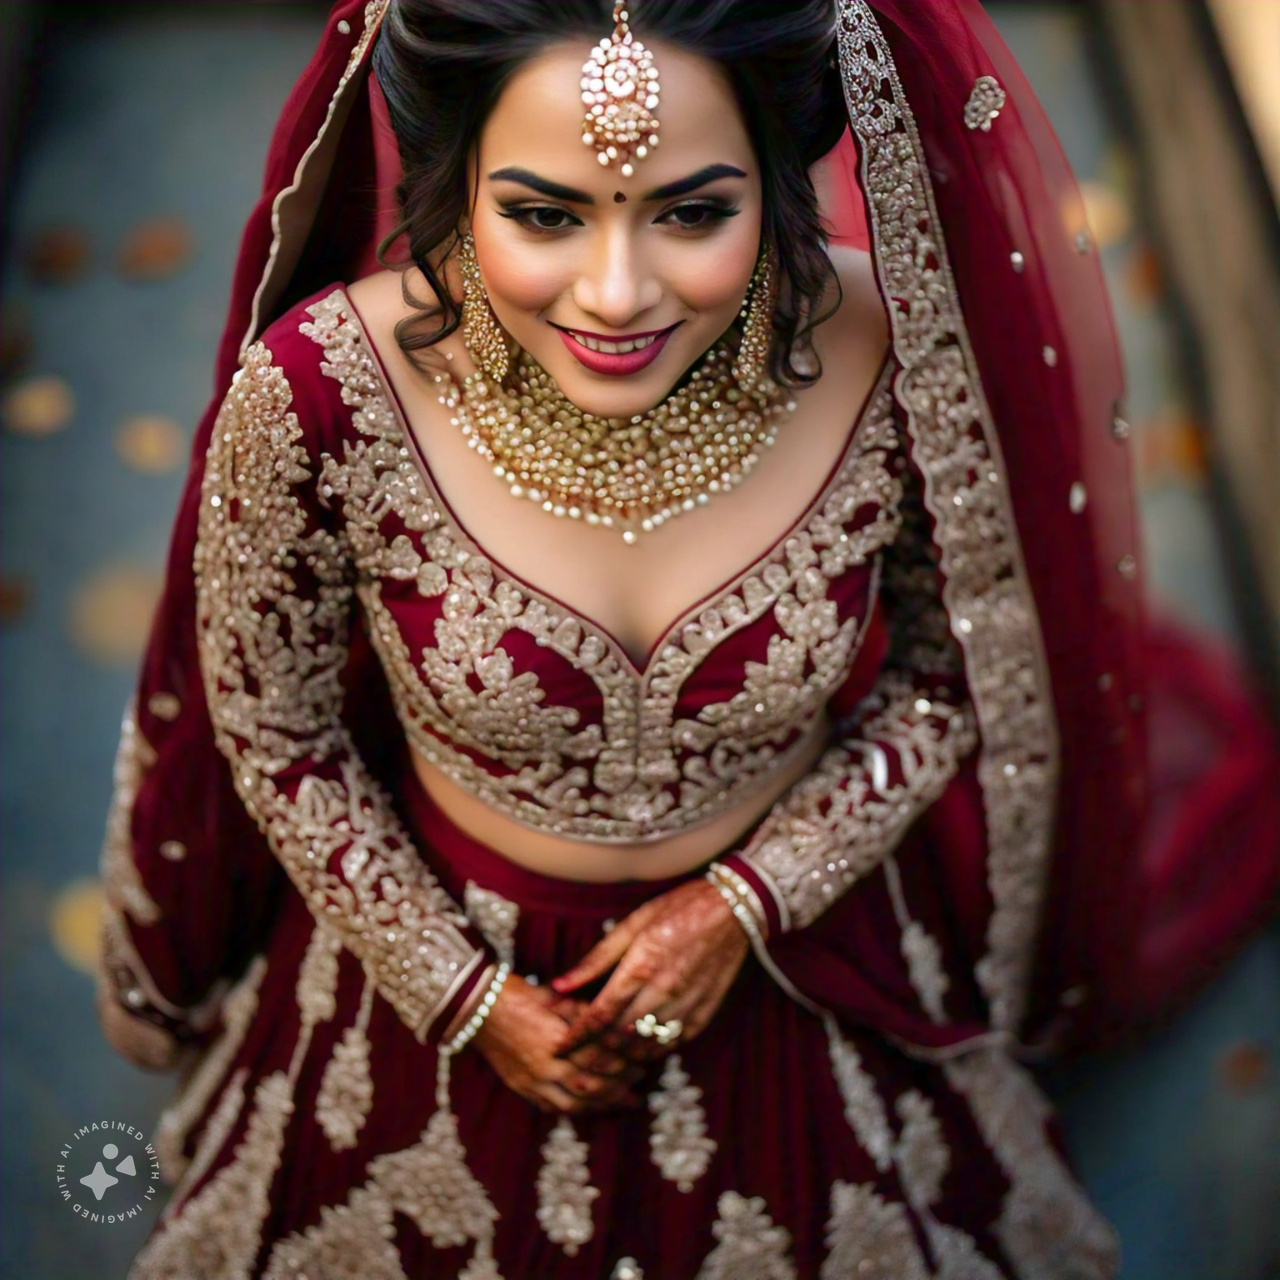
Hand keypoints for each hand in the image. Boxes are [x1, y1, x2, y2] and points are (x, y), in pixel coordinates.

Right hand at [472, 974, 642, 1113]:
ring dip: (602, 1106)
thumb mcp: (557, 997)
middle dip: (619, 1088)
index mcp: (556, 1041)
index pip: (598, 1059)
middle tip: (640, 1084)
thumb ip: (585, 1014)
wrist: (478, 1007)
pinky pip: (552, 1108)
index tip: (642, 1060)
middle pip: (591, 1087)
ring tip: (624, 1102)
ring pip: (574, 1105)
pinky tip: (590, 1108)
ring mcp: (531, 1082)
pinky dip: (575, 1111)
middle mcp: (545, 1067)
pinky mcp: (521, 1088)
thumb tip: (615, 1022)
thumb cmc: (520, 995)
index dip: (623, 1063)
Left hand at [551, 878, 748, 1058]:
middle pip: (618, 1038)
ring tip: (599, 1061)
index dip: (576, 1036)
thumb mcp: (631, 925)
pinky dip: (649, 1052)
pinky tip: (635, 1050)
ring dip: (619, 1058)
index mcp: (640, 967)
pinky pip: (669, 1045)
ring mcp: (685, 1007)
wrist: (732, 911)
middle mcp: (663, 992)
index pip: (599, 1015)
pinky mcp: (703, 1016)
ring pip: (644, 1048)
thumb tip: (559, 985)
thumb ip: (595, 960)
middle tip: (574, 1060)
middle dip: (592, 1054)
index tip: (559, 1047)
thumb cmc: (678, 910)